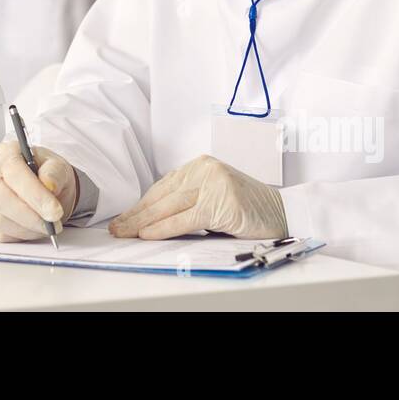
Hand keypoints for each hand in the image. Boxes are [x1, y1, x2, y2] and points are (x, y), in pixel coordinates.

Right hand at [0, 140, 77, 241]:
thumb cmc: (43, 173)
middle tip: (52, 224)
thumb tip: (49, 185)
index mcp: (6, 154)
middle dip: (30, 217)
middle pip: (0, 199)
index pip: (15, 174)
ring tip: (44, 226)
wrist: (35, 183)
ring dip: (26, 229)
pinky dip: (18, 235)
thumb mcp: (57, 165)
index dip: (35, 196)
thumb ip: (54, 173)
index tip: (54, 211)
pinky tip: (29, 228)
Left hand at [109, 155, 286, 239]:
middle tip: (116, 228)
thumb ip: (188, 199)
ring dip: (142, 222)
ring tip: (125, 233)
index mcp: (200, 165)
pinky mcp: (221, 203)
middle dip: (136, 214)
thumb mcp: (213, 196)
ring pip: (169, 206)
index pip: (163, 186)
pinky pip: (185, 219)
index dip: (141, 204)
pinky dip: (163, 228)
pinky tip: (147, 234)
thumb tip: (152, 217)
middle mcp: (205, 169)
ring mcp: (213, 184)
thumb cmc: (248, 208)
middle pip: (162, 195)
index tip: (124, 217)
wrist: (282, 212)